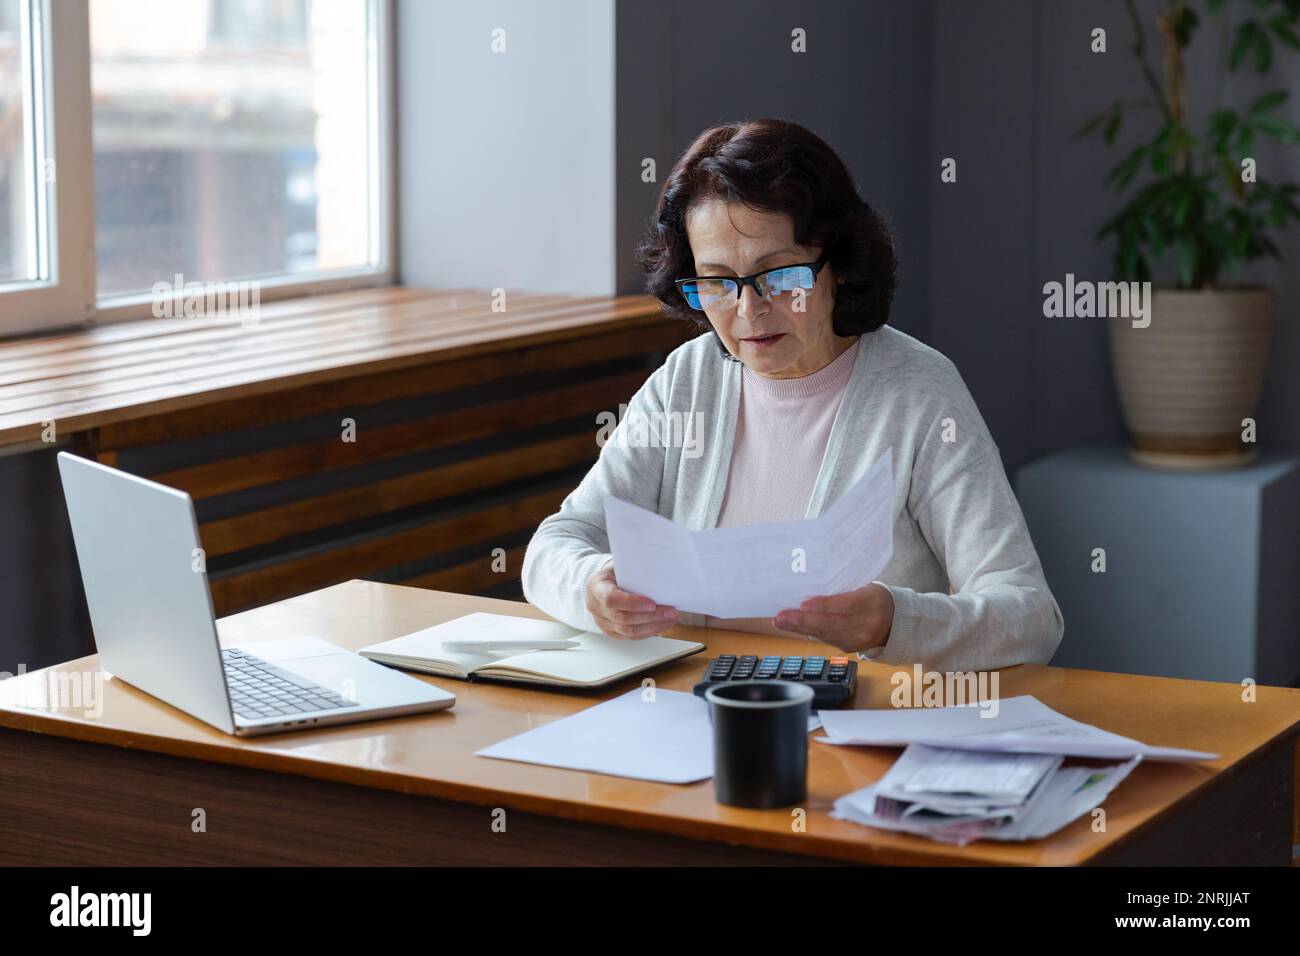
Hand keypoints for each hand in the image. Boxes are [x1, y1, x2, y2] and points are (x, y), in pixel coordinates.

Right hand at [585, 563, 677, 639]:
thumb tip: (658, 568)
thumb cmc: (614, 573)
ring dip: (653, 626)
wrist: (602, 584)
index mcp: (596, 587)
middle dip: (650, 616)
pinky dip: (649, 631)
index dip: (632, 603)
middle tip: (670, 611)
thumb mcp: (620, 565)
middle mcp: (596, 607)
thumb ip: (633, 569)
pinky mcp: (612, 632)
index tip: (652, 603)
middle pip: (623, 618)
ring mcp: (603, 622)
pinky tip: (662, 624)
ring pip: (629, 631)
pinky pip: (631, 637)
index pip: (611, 599)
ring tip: (670, 618)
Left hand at [772, 583, 893, 652]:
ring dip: (800, 628)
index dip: (824, 606)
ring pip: (826, 634)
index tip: (803, 604)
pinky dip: (808, 633)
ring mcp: (858, 639)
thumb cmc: (874, 598)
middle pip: (831, 623)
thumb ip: (843, 589)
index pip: (845, 605)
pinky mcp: (850, 648)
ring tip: (781, 622)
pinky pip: (826, 639)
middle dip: (802, 620)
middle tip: (781, 617)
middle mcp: (867, 623)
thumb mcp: (865, 587)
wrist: (895, 622)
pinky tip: (794, 628)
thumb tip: (810, 587)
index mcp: (872, 602)